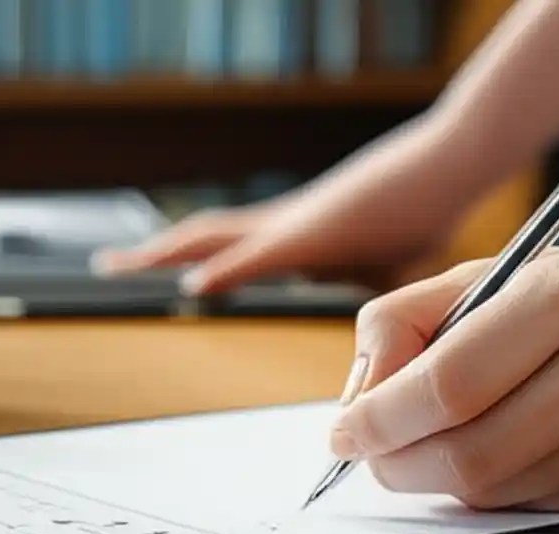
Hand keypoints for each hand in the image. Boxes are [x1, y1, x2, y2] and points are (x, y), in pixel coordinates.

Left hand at [91, 116, 481, 294]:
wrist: (449, 169)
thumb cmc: (420, 213)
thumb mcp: (384, 271)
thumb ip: (361, 299)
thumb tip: (367, 340)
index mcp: (293, 237)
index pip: (227, 248)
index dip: (193, 259)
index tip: (164, 274)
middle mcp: (280, 226)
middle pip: (204, 237)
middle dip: (157, 253)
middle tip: (109, 264)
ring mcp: (293, 225)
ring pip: (214, 238)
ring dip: (167, 255)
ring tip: (121, 267)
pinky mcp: (314, 231)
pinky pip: (258, 255)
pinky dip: (226, 271)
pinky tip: (193, 286)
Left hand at [330, 241, 558, 510]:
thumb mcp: (506, 273)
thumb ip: (411, 319)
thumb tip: (355, 396)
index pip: (447, 384)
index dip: (377, 419)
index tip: (342, 430)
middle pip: (468, 455)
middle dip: (396, 465)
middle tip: (373, 452)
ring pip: (500, 493)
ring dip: (441, 481)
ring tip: (431, 446)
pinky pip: (543, 507)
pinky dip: (498, 491)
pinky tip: (503, 451)